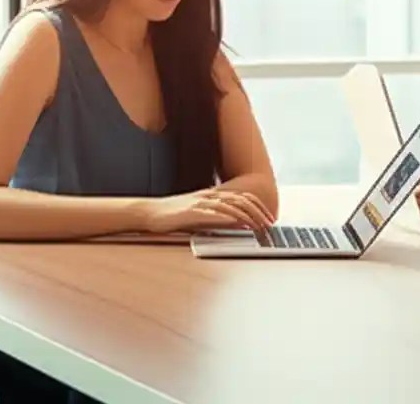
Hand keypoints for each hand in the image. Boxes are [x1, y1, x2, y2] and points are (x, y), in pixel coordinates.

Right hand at [142, 189, 274, 232]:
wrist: (149, 212)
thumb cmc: (175, 215)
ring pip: (228, 205)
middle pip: (241, 200)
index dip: (260, 207)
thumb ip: (220, 217)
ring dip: (245, 215)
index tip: (270, 218)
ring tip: (256, 225)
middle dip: (258, 212)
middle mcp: (209, 196)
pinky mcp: (189, 212)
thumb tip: (240, 223)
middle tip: (269, 225)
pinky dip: (223, 217)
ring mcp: (199, 203)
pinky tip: (233, 222)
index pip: (244, 197)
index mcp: (214, 195)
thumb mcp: (202, 214)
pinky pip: (209, 212)